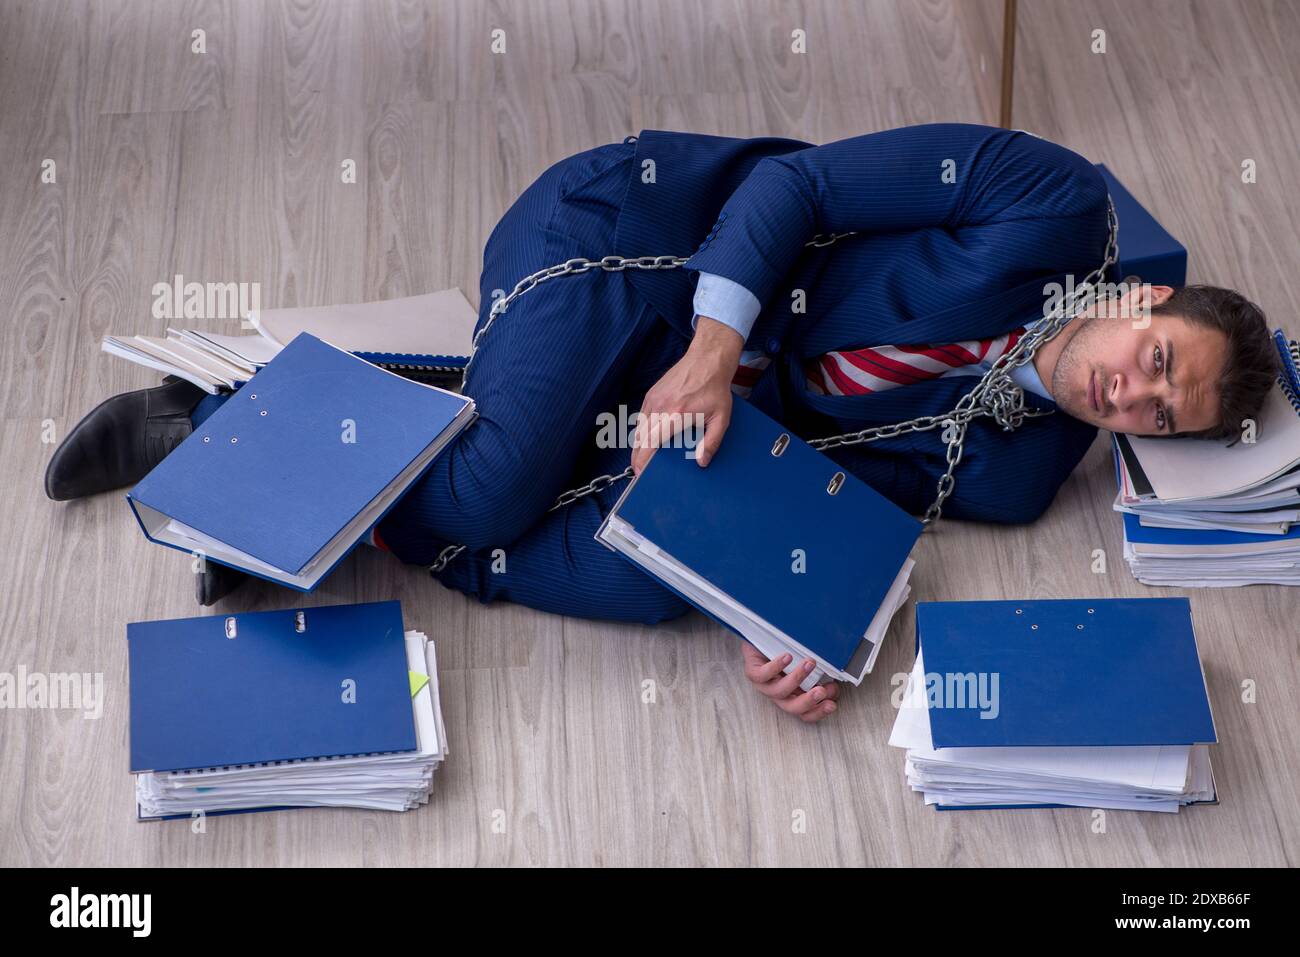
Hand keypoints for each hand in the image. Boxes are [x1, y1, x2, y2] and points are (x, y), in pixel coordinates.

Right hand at [631, 316, 742, 473]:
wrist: (707, 359)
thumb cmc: (715, 388)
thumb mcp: (721, 417)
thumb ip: (712, 442)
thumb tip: (702, 461)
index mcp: (676, 415)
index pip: (651, 443)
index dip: (643, 461)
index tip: (641, 473)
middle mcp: (660, 407)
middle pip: (640, 439)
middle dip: (638, 457)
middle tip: (640, 471)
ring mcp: (653, 399)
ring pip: (638, 429)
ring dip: (638, 445)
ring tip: (642, 459)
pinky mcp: (651, 394)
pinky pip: (642, 417)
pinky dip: (641, 431)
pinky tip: (647, 439)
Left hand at [741, 644, 840, 722]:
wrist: (760, 634)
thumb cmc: (786, 650)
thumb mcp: (806, 663)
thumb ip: (820, 675)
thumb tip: (835, 682)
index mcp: (792, 695)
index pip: (805, 713)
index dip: (818, 712)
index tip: (832, 704)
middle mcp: (778, 694)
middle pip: (792, 707)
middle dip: (808, 701)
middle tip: (821, 691)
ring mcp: (764, 685)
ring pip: (779, 691)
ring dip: (797, 678)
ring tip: (810, 663)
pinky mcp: (752, 672)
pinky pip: (762, 675)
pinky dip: (776, 667)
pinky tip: (788, 657)